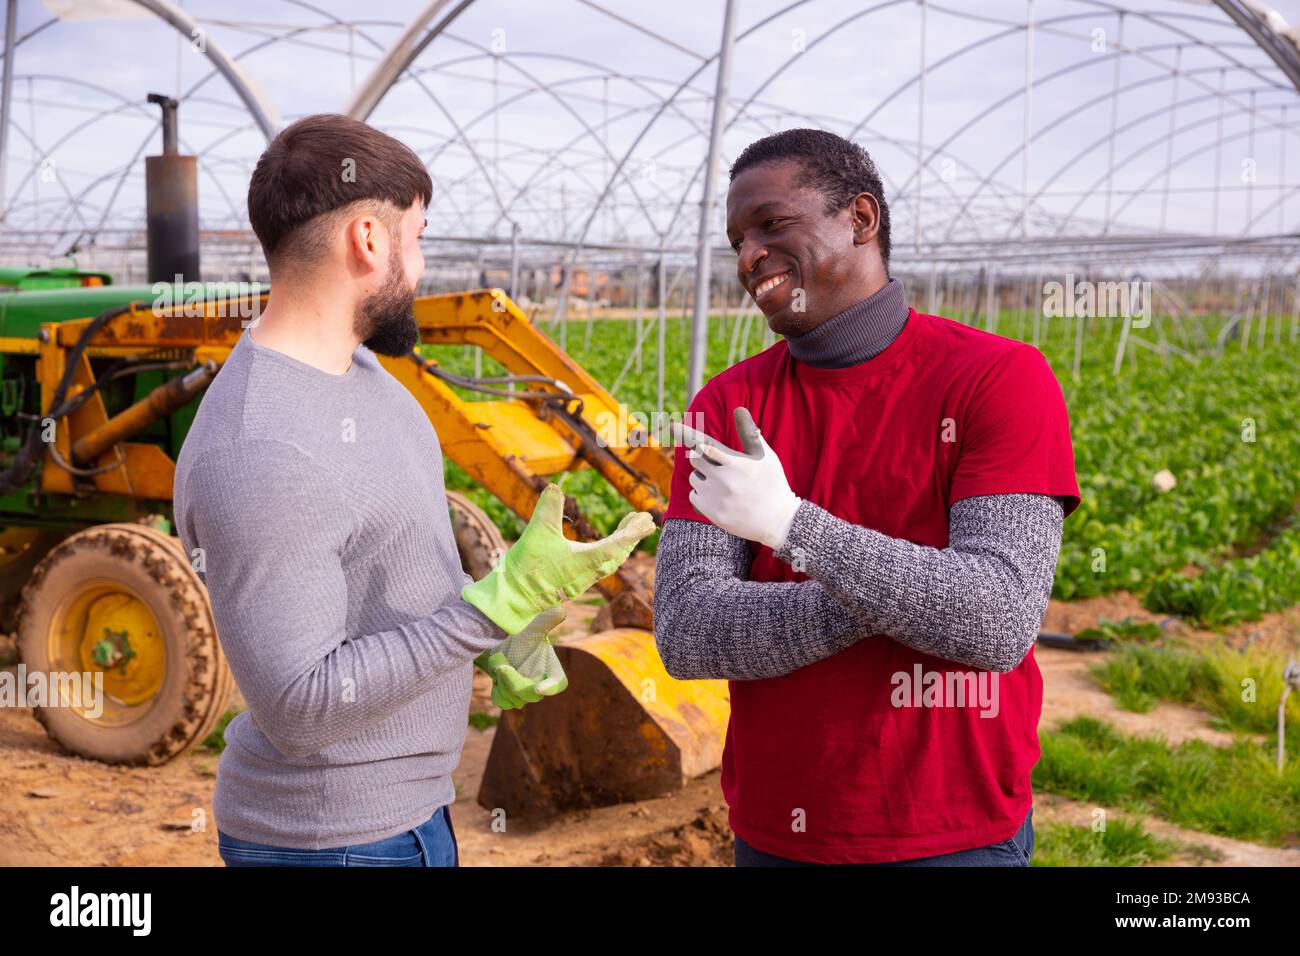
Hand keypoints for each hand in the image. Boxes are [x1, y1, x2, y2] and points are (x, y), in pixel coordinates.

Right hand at [461, 484, 654, 632]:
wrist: (513, 598)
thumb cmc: (527, 567)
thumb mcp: (537, 532)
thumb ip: (548, 508)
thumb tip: (555, 488)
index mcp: (587, 561)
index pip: (618, 545)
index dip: (634, 532)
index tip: (648, 521)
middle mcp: (589, 572)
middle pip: (619, 553)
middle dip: (632, 535)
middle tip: (644, 519)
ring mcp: (582, 579)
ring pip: (611, 561)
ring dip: (622, 544)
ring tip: (628, 527)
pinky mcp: (574, 583)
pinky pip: (600, 566)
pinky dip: (609, 553)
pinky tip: (605, 546)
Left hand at [474, 607, 567, 709]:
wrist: (503, 644)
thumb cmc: (523, 636)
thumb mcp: (531, 629)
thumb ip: (545, 622)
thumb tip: (560, 610)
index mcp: (552, 670)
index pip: (558, 683)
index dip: (551, 688)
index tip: (538, 688)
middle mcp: (540, 685)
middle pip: (530, 694)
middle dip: (513, 681)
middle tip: (500, 666)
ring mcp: (525, 694)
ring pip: (513, 698)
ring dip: (501, 681)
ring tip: (498, 660)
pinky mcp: (511, 698)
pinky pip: (503, 702)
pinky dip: (496, 689)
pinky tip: (496, 674)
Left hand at [677, 407, 801, 549]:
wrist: (777, 521)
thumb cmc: (772, 483)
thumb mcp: (765, 456)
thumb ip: (749, 433)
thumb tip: (739, 409)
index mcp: (736, 463)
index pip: (706, 445)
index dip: (687, 434)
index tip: (670, 425)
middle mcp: (724, 480)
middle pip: (695, 459)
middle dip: (701, 457)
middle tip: (719, 466)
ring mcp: (716, 498)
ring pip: (693, 478)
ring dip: (702, 477)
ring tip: (724, 485)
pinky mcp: (711, 513)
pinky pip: (693, 496)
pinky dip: (701, 495)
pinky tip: (719, 499)